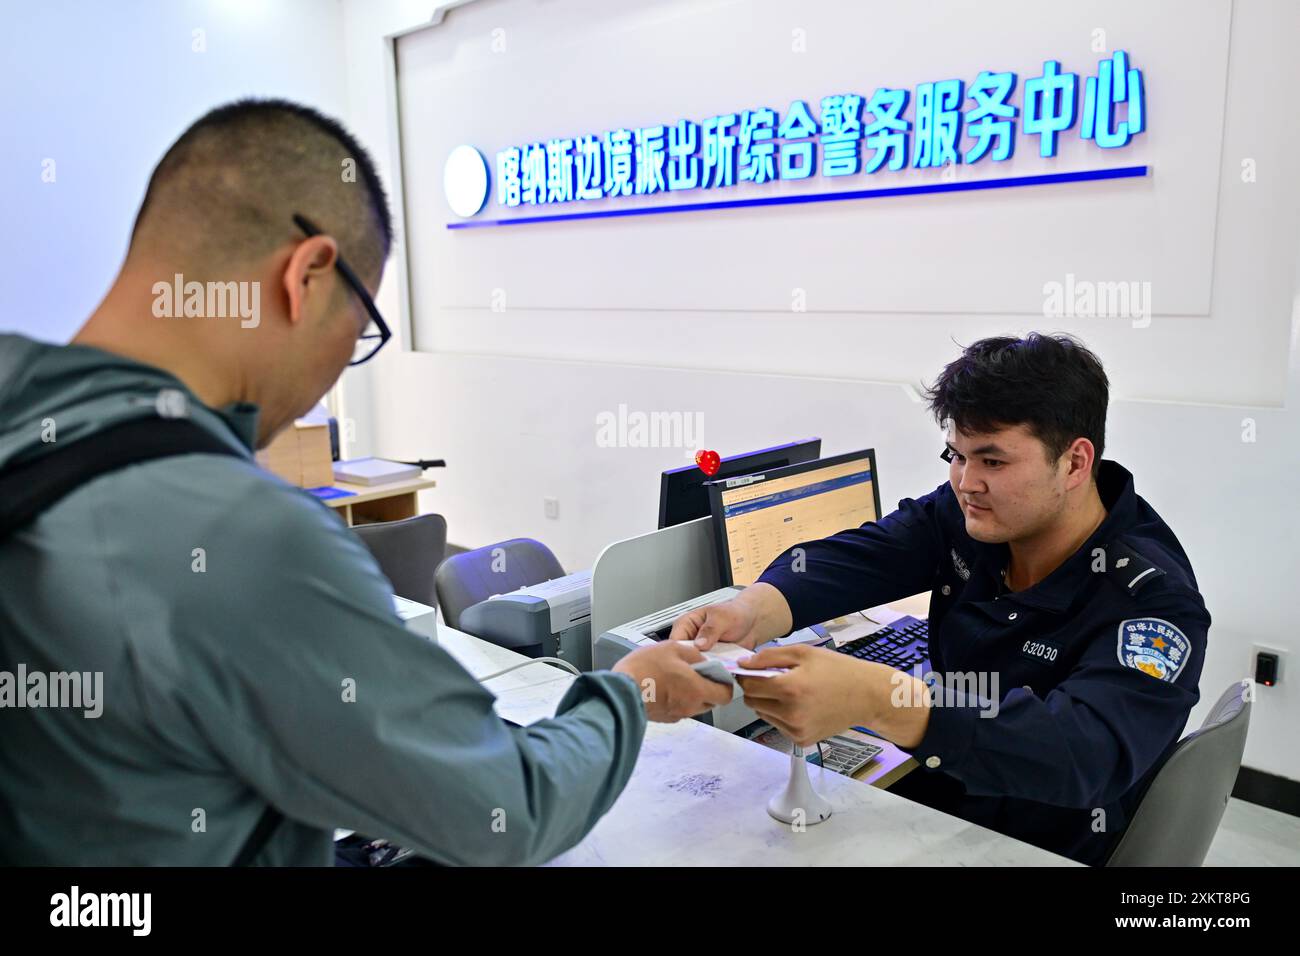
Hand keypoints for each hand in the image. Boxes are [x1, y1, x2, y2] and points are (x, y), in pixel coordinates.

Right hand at [612, 640, 733, 721]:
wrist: (619, 691)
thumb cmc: (643, 670)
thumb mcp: (672, 648)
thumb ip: (693, 654)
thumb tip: (702, 659)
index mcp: (697, 690)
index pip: (726, 695)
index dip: (725, 685)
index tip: (720, 676)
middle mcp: (690, 706)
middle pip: (711, 701)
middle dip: (709, 688)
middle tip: (698, 673)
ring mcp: (677, 714)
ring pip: (695, 705)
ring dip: (692, 693)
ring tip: (678, 677)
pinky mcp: (665, 717)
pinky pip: (679, 708)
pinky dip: (678, 699)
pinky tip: (666, 686)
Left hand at [736, 645, 930, 747]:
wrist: (866, 696)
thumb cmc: (837, 670)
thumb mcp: (803, 653)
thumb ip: (769, 657)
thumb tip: (744, 664)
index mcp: (790, 689)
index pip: (749, 686)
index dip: (746, 676)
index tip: (752, 670)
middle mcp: (791, 713)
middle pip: (752, 702)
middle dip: (757, 689)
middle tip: (774, 679)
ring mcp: (796, 730)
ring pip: (763, 714)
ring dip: (768, 702)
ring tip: (791, 692)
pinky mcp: (801, 740)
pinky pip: (778, 725)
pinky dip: (781, 715)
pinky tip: (799, 705)